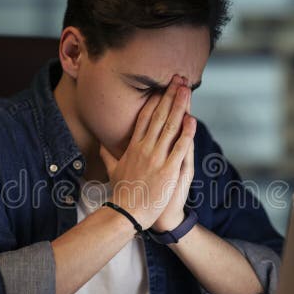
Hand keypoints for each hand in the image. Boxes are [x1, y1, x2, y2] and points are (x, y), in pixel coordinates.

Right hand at [99, 75, 194, 229]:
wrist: (127, 213)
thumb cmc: (122, 193)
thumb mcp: (112, 171)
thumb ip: (108, 155)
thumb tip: (101, 144)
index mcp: (133, 147)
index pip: (144, 118)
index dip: (154, 101)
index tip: (161, 88)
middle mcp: (144, 149)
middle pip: (158, 117)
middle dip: (169, 96)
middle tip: (178, 80)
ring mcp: (156, 159)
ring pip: (169, 127)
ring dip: (179, 107)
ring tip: (186, 91)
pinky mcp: (167, 170)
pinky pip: (179, 148)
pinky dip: (186, 133)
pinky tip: (192, 119)